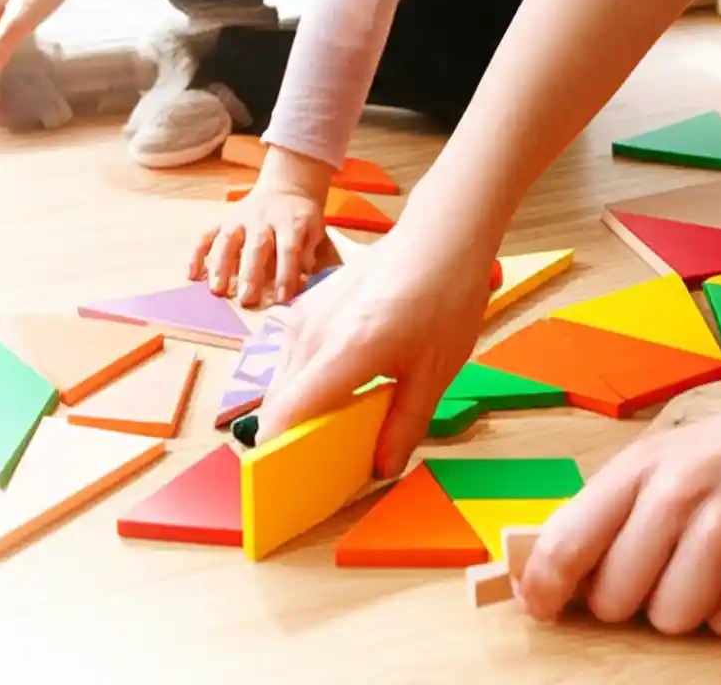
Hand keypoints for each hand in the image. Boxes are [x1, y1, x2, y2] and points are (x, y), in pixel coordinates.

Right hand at [191, 177, 326, 306]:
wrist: (287, 188)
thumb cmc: (302, 218)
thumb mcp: (315, 230)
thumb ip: (308, 253)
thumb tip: (301, 278)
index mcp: (290, 222)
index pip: (288, 249)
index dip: (286, 274)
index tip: (282, 298)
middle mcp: (262, 219)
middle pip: (255, 247)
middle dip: (250, 274)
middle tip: (246, 299)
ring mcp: (240, 218)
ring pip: (228, 240)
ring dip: (221, 266)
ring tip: (217, 290)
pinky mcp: (223, 219)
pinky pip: (207, 235)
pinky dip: (197, 254)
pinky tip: (192, 275)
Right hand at [254, 223, 492, 477]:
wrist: (440, 239)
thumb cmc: (444, 300)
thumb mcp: (435, 374)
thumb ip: (404, 426)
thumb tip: (381, 469)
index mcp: (346, 352)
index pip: (287, 412)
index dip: (277, 451)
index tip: (287, 481)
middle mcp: (313, 333)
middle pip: (278, 402)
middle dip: (291, 437)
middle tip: (323, 463)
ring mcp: (304, 316)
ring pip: (282, 379)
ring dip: (299, 409)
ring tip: (337, 427)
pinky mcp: (306, 306)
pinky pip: (292, 357)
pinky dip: (305, 382)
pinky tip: (341, 389)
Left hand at [517, 353, 720, 635]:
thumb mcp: (671, 456)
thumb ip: (620, 507)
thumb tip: (562, 569)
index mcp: (640, 467)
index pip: (565, 543)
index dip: (542, 587)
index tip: (540, 606)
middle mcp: (676, 493)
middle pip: (614, 597)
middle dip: (631, 603)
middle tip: (660, 578)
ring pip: (672, 617)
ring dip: (690, 609)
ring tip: (714, 570)